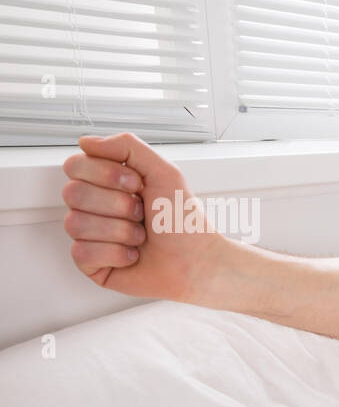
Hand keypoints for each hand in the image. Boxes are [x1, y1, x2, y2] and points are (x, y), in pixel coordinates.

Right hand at [61, 133, 224, 301]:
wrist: (197, 261)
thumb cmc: (183, 221)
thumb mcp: (164, 172)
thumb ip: (127, 146)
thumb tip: (86, 142)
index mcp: (107, 183)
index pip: (75, 165)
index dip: (106, 175)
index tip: (136, 184)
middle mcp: (95, 207)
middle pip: (73, 193)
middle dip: (118, 204)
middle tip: (142, 213)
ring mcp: (90, 235)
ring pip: (76, 224)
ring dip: (120, 231)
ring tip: (141, 236)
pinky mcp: (91, 264)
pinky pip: (82, 253)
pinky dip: (116, 254)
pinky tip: (133, 255)